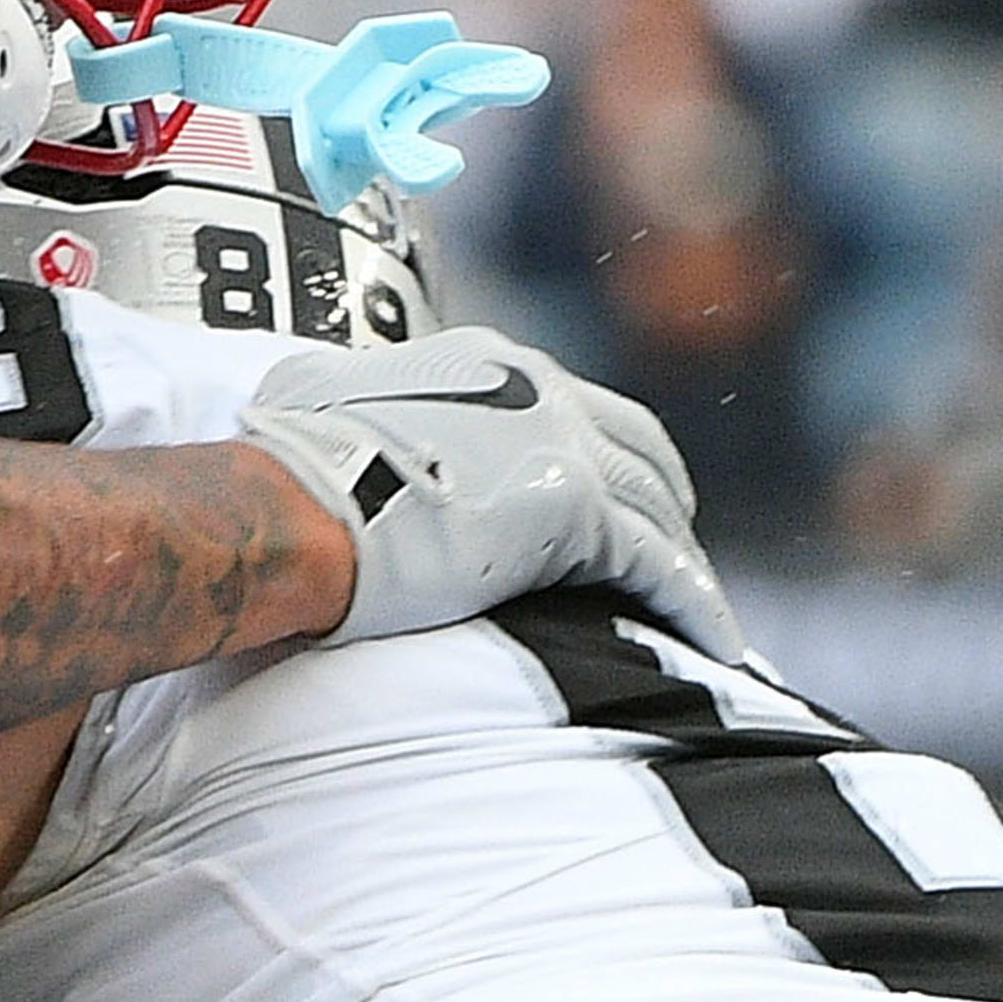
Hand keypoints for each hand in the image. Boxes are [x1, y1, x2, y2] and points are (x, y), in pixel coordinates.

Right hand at [235, 330, 746, 661]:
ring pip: (658, 509)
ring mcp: (567, 450)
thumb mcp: (317, 393)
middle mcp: (540, 394)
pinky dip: (696, 602)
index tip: (605, 483)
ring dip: (683, 556)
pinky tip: (717, 639)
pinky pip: (662, 567)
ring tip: (699, 605)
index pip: (567, 404)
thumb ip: (347, 394)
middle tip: (676, 535)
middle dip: (662, 492)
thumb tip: (313, 400)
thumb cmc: (285, 461)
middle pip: (636, 446)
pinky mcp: (580, 518)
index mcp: (486, 362)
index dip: (597, 447)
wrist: (298, 504)